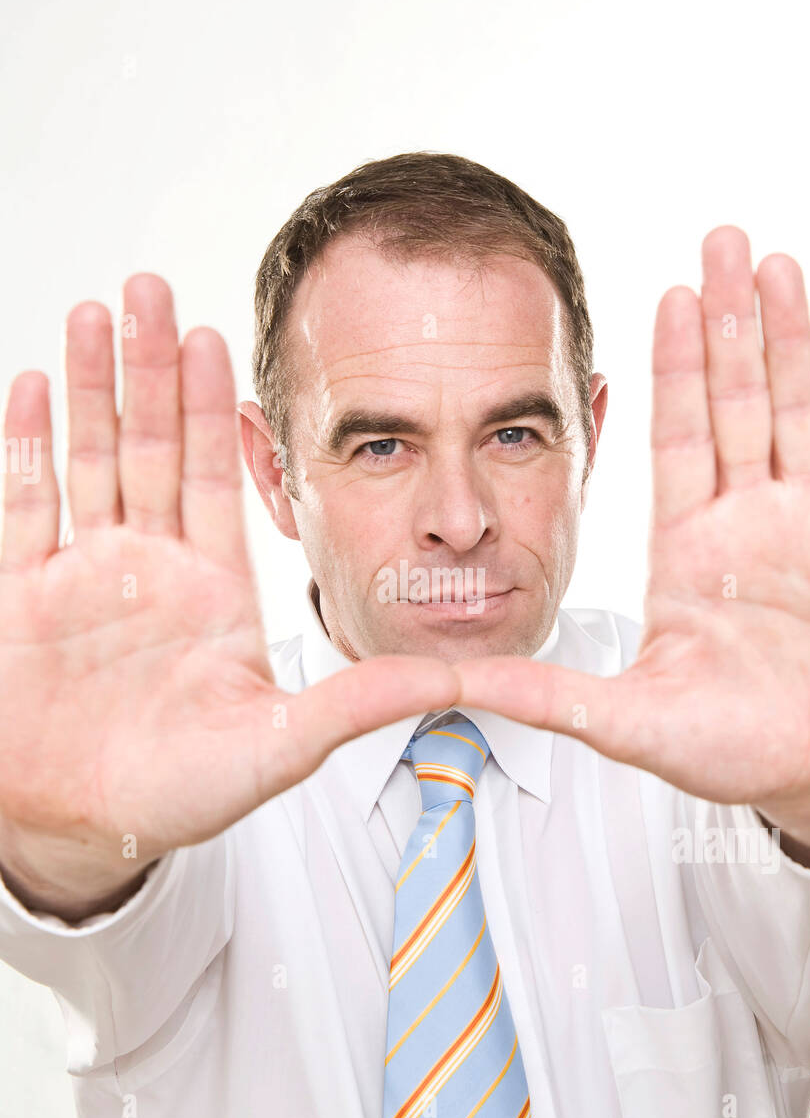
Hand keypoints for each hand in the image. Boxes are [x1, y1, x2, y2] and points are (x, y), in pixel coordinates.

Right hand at [0, 276, 457, 912]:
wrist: (83, 832)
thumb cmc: (179, 795)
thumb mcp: (278, 745)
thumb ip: (359, 703)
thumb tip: (458, 677)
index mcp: (211, 589)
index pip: (215, 477)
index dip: (218, 409)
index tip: (221, 336)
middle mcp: (147, 568)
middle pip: (152, 446)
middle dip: (152, 368)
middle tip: (150, 284)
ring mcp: (80, 574)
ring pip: (88, 457)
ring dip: (92, 385)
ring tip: (95, 308)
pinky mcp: (21, 595)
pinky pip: (24, 504)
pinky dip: (25, 445)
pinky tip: (34, 382)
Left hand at [455, 227, 809, 837]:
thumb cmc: (736, 755)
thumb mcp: (630, 722)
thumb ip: (546, 694)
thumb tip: (448, 684)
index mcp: (690, 551)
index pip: (680, 437)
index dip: (675, 366)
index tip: (665, 295)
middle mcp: (749, 524)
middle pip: (737, 401)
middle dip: (729, 322)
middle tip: (720, 236)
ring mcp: (809, 527)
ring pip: (795, 409)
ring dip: (783, 337)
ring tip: (772, 262)